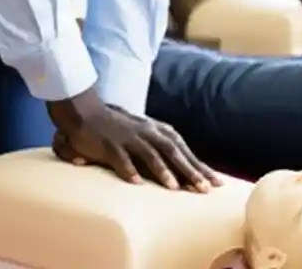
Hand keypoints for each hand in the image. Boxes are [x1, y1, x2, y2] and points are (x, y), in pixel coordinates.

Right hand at [49, 96, 219, 191]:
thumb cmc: (116, 126)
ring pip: (149, 153)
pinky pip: (120, 157)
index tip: (217, 181)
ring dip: (162, 170)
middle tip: (204, 189)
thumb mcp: (142, 132)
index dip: (199, 164)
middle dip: (189, 170)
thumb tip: (180, 167)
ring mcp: (127, 137)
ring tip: (174, 187)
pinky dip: (128, 169)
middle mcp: (145, 131)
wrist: (84, 112)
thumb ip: (158, 146)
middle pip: (172, 151)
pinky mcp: (108, 143)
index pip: (182, 148)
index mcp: (155, 129)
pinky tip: (136, 183)